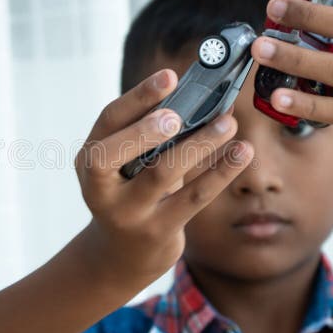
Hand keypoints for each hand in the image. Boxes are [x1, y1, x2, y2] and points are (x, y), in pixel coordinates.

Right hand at [74, 69, 253, 287]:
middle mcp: (100, 187)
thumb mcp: (127, 166)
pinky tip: (243, 152)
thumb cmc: (130, 193)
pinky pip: (194, 198)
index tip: (170, 76)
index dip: (138, 97)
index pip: (109, 121)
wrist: (121, 256)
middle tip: (180, 113)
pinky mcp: (158, 232)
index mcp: (89, 159)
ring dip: (199, 144)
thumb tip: (203, 95)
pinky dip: (221, 171)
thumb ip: (151, 136)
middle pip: (114, 153)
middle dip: (146, 130)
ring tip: (229, 122)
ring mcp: (128, 213)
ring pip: (162, 174)